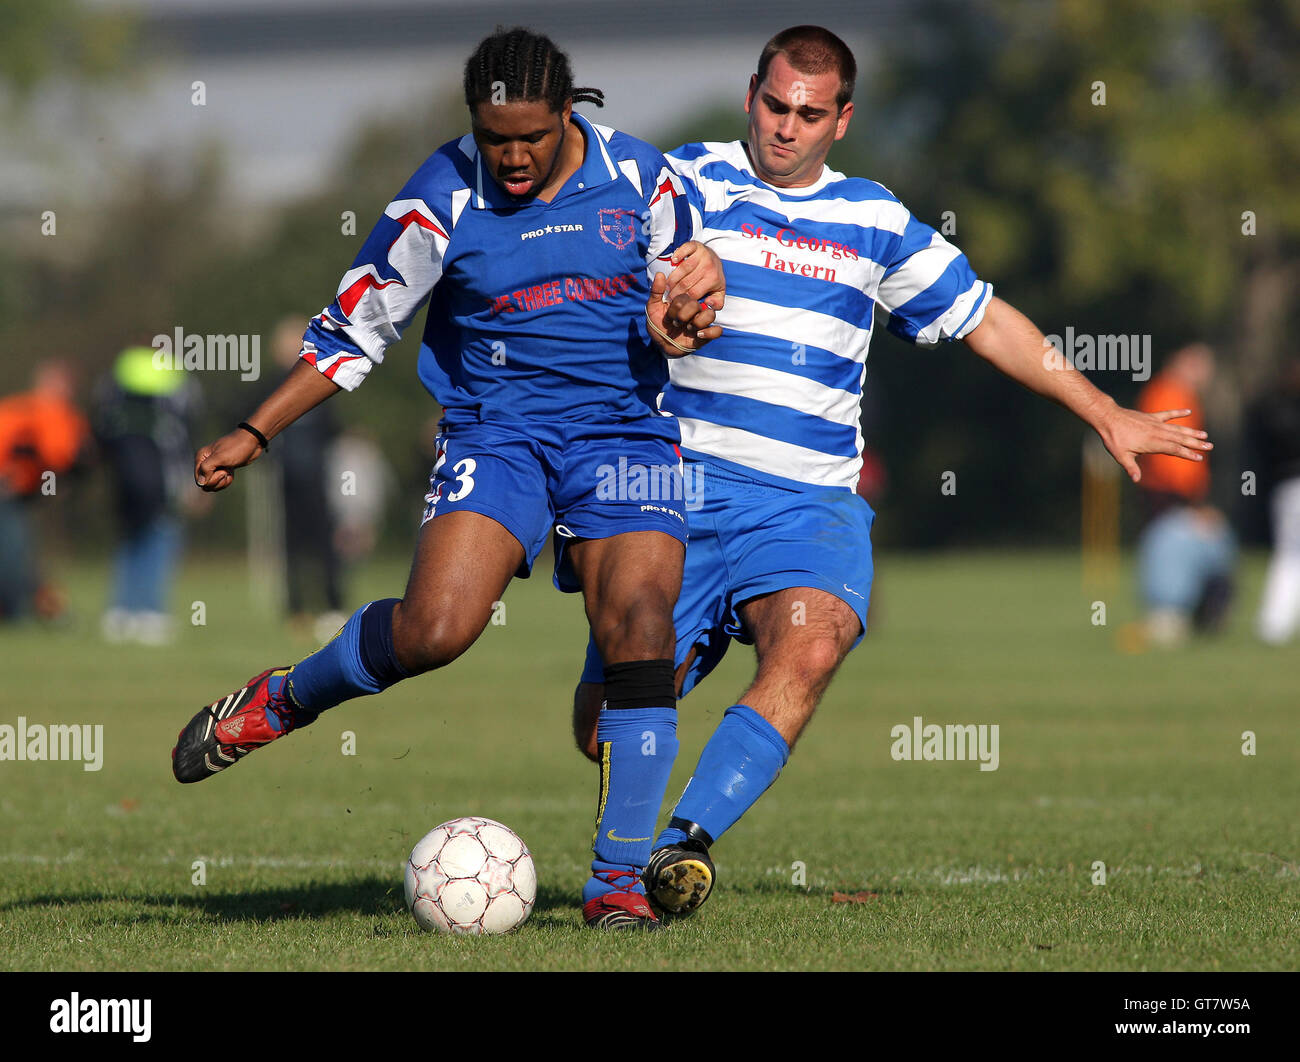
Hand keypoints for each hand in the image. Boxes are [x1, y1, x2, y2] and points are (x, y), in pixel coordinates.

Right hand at [194, 429, 263, 490]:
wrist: (252, 442)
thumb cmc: (236, 447)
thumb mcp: (220, 457)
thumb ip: (206, 468)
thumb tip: (200, 483)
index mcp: (201, 457)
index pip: (199, 479)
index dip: (210, 480)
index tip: (220, 471)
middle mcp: (205, 462)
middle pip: (206, 483)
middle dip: (217, 481)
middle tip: (225, 471)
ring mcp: (214, 467)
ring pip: (213, 484)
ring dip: (222, 482)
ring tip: (229, 472)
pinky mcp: (223, 470)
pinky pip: (220, 482)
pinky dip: (227, 481)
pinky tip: (231, 473)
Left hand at [646, 272, 721, 356]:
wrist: (661, 344)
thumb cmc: (658, 325)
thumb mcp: (653, 308)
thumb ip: (656, 291)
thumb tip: (660, 274)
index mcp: (684, 301)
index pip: (685, 296)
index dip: (675, 307)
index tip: (667, 317)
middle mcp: (695, 309)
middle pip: (696, 305)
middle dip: (683, 316)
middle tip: (676, 323)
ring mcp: (702, 321)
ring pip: (709, 315)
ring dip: (697, 323)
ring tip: (688, 329)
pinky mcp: (707, 335)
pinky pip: (717, 331)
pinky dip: (709, 333)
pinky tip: (698, 335)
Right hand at [664, 241, 724, 310]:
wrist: (715, 259)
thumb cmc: (713, 277)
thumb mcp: (719, 293)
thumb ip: (717, 303)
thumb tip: (709, 303)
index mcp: (713, 279)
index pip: (694, 293)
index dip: (682, 299)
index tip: (675, 303)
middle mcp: (708, 266)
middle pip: (686, 282)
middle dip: (674, 292)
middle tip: (668, 297)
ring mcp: (702, 254)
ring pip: (682, 268)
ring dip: (672, 278)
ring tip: (667, 286)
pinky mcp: (696, 245)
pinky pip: (684, 249)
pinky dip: (677, 255)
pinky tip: (673, 262)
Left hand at [1095, 404, 1212, 482]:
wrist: (1108, 418)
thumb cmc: (1114, 439)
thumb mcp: (1121, 456)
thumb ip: (1131, 468)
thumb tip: (1136, 480)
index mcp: (1153, 443)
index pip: (1174, 450)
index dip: (1187, 454)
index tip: (1199, 457)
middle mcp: (1157, 432)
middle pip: (1180, 439)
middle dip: (1195, 443)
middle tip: (1210, 446)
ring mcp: (1155, 423)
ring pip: (1177, 428)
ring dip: (1191, 431)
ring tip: (1205, 434)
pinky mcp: (1151, 416)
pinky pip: (1167, 414)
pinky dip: (1178, 413)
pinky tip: (1188, 412)